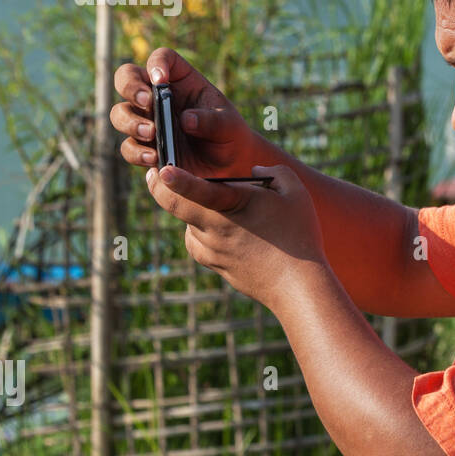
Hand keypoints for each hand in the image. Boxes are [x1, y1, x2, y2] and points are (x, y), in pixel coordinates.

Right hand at [111, 46, 263, 177]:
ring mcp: (147, 120)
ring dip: (130, 121)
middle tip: (146, 102)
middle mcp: (157, 96)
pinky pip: (129, 147)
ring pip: (120, 113)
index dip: (156, 63)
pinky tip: (153, 158)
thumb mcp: (228, 124)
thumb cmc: (229, 134)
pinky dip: (137, 152)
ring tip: (151, 132)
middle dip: (130, 87)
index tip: (160, 79)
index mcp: (180, 80)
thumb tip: (186, 120)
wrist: (228, 164)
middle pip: (126, 78)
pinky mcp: (145, 147)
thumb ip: (211, 120)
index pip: (162, 58)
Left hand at [145, 162, 327, 310]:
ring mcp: (212, 250)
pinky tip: (221, 230)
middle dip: (159, 188)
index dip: (174, 180)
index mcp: (234, 206)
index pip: (196, 191)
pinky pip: (198, 243)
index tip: (159, 170)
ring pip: (189, 224)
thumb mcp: (296, 193)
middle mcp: (215, 229)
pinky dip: (202, 232)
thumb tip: (254, 172)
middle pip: (174, 207)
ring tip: (216, 207)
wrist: (298, 285)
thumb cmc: (299, 235)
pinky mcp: (214, 265)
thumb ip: (274, 173)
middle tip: (154, 174)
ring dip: (193, 212)